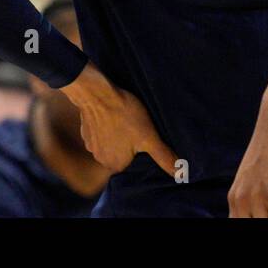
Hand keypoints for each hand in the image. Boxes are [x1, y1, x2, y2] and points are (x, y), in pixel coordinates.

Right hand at [60, 63, 176, 174]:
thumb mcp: (149, 137)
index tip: (148, 139)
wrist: (97, 93)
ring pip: (112, 143)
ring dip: (119, 135)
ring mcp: (91, 145)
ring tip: (128, 121)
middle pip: (123, 154)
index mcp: (116, 166)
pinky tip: (115, 116)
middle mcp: (101, 160)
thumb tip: (181, 174)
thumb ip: (164, 156)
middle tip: (139, 128)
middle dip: (131, 144)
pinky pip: (101, 133)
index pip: (135, 164)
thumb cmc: (124, 114)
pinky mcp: (86, 131)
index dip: (144, 152)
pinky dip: (108, 127)